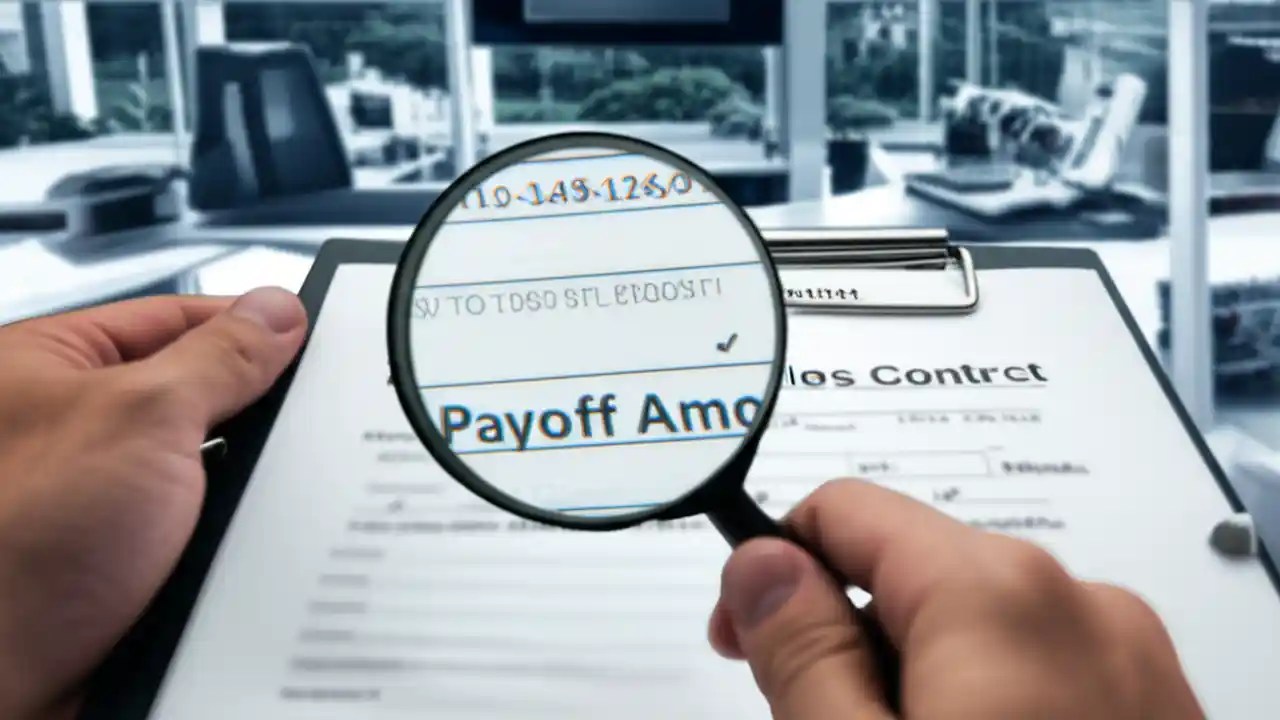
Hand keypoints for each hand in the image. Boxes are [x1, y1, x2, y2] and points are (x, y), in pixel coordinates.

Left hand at [0, 289, 306, 719]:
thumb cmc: (11, 550)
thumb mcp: (143, 420)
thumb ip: (219, 358)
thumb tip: (275, 313)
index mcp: (45, 365)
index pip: (173, 316)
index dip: (247, 325)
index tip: (314, 337)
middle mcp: (66, 427)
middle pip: (195, 392)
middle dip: (252, 413)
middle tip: (301, 422)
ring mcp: (94, 497)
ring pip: (204, 467)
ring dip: (240, 485)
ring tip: (261, 494)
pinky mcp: (119, 560)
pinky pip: (199, 527)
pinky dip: (229, 535)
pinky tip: (249, 541)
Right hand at [707, 479, 1205, 718]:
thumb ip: (802, 651)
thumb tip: (763, 564)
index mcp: (998, 593)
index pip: (847, 510)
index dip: (773, 564)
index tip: (743, 637)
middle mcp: (1081, 603)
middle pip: (913, 571)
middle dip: (846, 638)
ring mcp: (1133, 660)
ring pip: (974, 629)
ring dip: (911, 681)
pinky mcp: (1155, 712)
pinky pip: (1038, 674)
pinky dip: (982, 709)